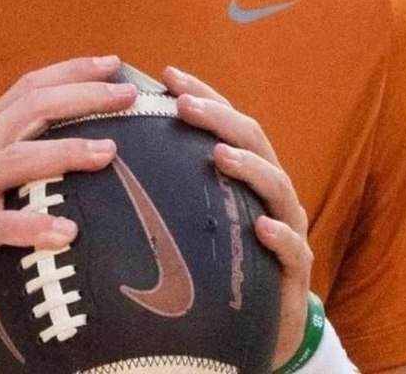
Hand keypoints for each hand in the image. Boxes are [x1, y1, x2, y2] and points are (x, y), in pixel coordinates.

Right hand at [0, 56, 135, 345]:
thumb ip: (22, 156)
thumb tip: (84, 141)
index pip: (29, 89)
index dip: (71, 71)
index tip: (113, 64)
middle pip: (31, 110)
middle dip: (82, 97)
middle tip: (126, 96)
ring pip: (17, 160)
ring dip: (66, 153)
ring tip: (108, 154)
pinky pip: (0, 227)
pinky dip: (34, 227)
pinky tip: (67, 232)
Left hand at [162, 66, 312, 369]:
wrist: (260, 330)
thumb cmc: (221, 270)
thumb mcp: (196, 223)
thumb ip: (173, 192)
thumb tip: (110, 161)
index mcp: (248, 176)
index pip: (228, 125)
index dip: (204, 96)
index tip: (168, 75)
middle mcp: (271, 194)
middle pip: (254, 142)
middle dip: (220, 118)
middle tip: (184, 104)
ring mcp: (288, 227)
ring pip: (277, 186)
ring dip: (249, 167)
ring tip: (219, 155)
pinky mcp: (295, 269)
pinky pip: (293, 248)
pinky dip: (278, 234)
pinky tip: (260, 227)